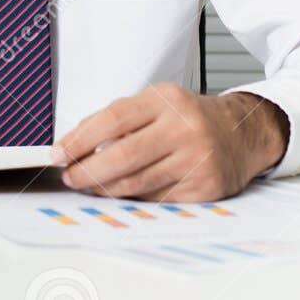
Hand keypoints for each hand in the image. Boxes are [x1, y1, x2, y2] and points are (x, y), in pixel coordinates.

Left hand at [50, 85, 288, 201]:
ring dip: (105, 187)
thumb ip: (118, 117)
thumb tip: (74, 141)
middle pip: (123, 155)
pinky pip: (156, 198)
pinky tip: (122, 191)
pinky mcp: (204, 188)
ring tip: (89, 185)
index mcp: (167, 101)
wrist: (241, 134)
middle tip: (69, 176)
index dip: (80, 138)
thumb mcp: (156, 102)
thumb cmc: (188, 118)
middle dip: (88, 170)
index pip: (114, 118)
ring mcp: (196, 160)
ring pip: (137, 183)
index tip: (58, 152)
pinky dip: (134, 197)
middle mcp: (184, 129)